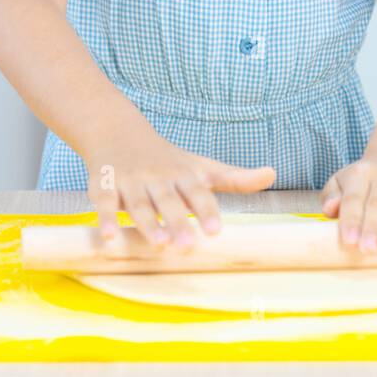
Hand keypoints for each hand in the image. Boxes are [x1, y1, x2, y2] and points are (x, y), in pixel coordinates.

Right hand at [84, 134, 275, 250]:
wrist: (117, 131)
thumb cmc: (168, 160)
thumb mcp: (201, 166)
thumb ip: (235, 177)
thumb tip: (272, 174)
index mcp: (183, 174)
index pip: (197, 192)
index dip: (206, 210)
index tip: (216, 230)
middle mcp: (158, 177)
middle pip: (169, 201)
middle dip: (178, 221)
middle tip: (188, 245)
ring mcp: (130, 181)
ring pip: (139, 204)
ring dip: (148, 223)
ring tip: (160, 244)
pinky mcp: (104, 187)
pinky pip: (104, 203)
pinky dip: (106, 219)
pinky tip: (109, 238)